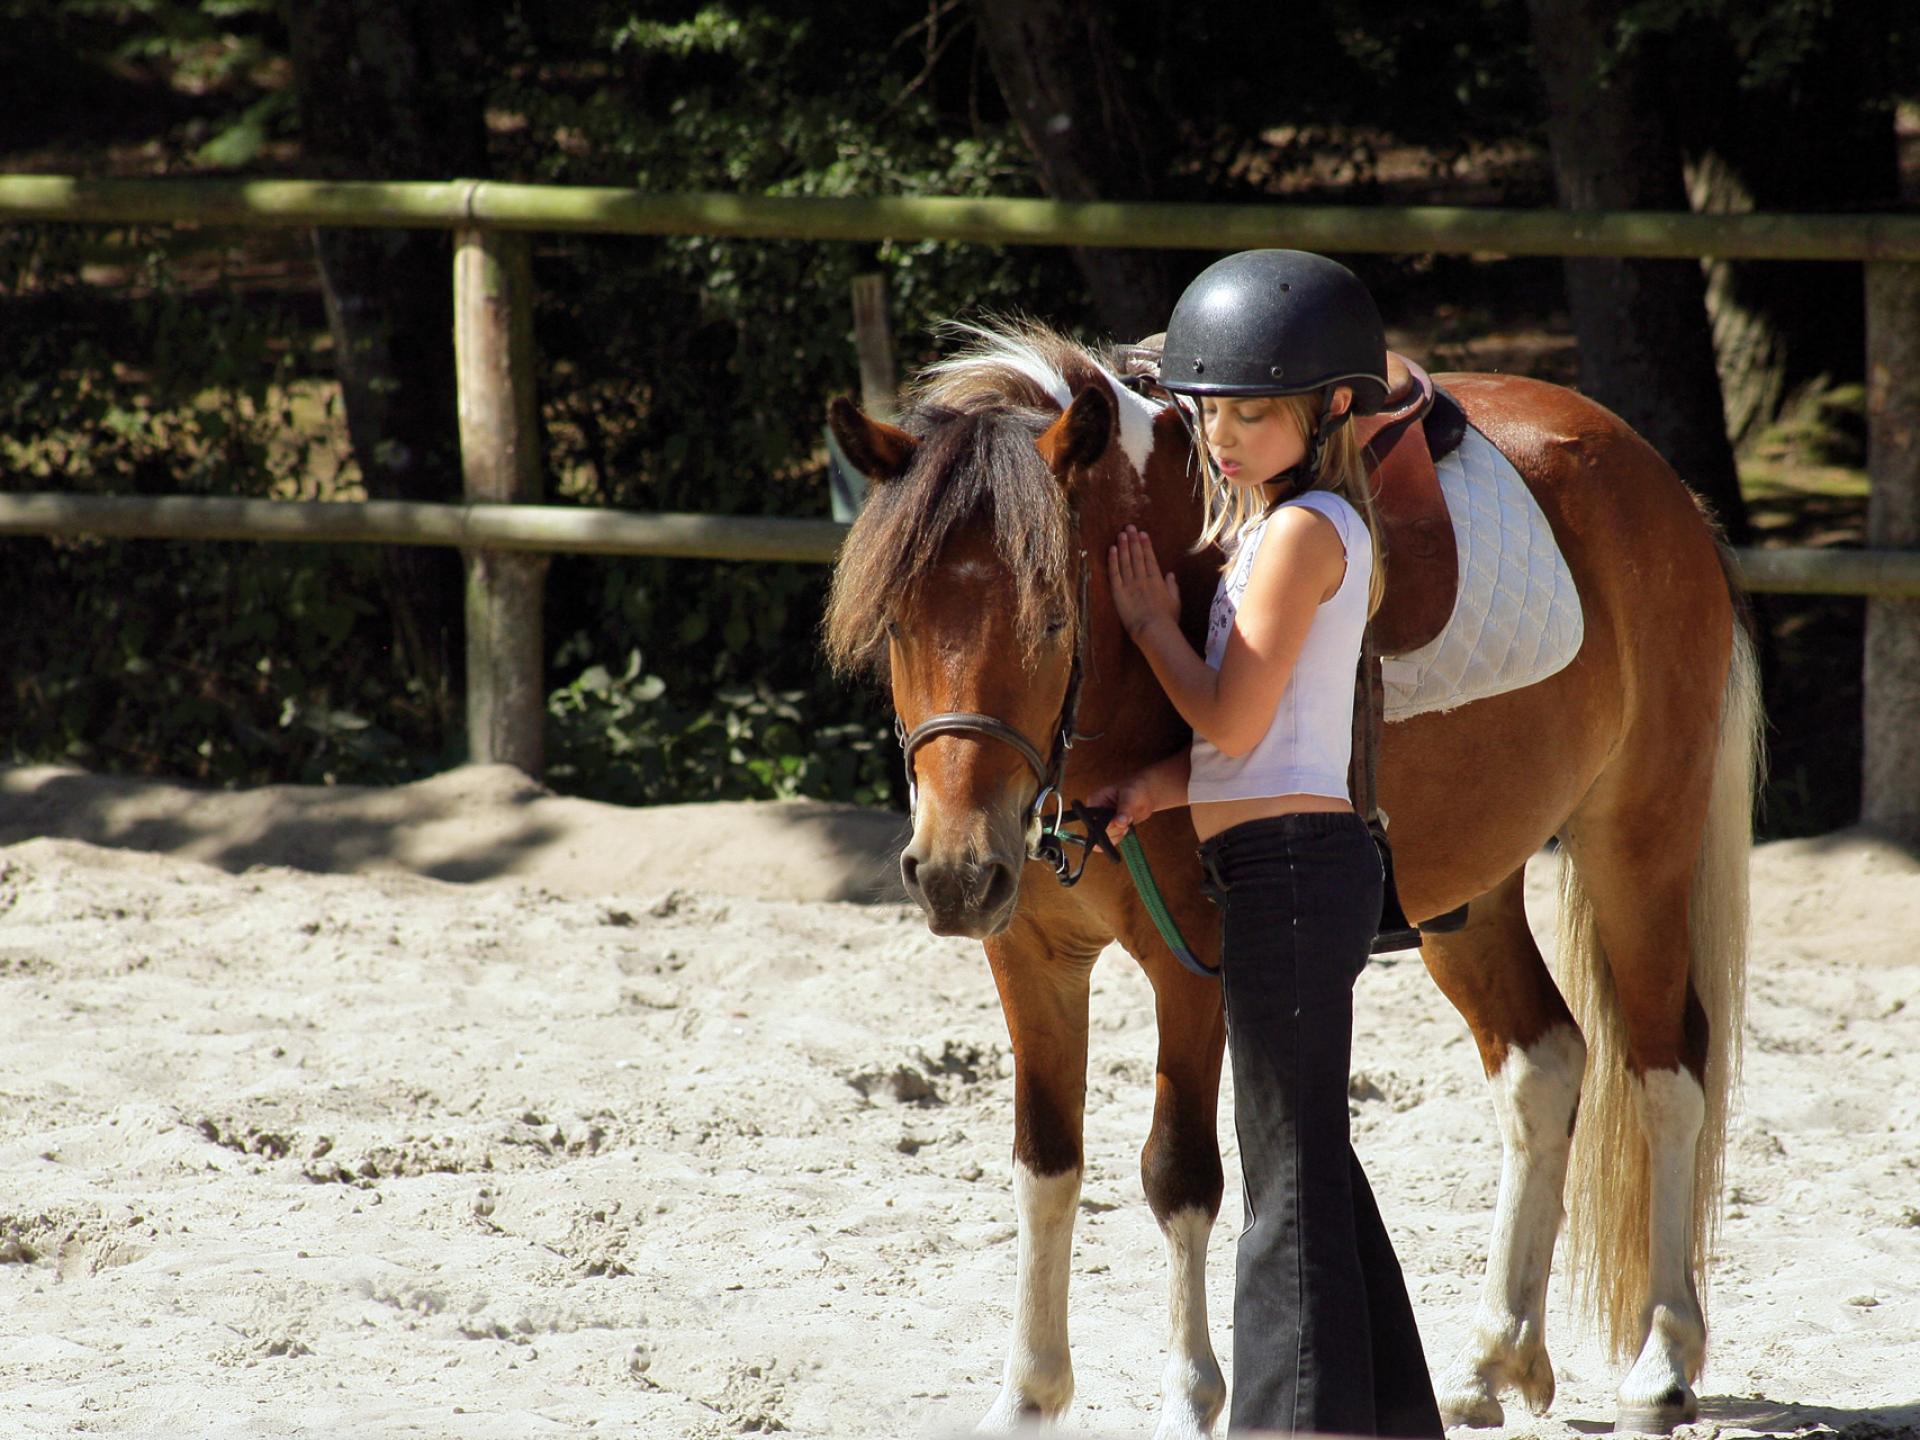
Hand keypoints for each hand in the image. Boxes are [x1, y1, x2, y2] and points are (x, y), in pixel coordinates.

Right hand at [1085, 771, 1156, 841]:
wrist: (1146, 795)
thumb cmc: (1136, 789)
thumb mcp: (1130, 797)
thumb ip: (1124, 811)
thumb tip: (1119, 822)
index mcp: (1095, 800)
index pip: (1092, 818)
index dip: (1104, 825)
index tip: (1117, 823)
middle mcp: (1096, 812)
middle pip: (1100, 831)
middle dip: (1116, 828)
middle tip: (1126, 818)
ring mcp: (1103, 821)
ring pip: (1107, 837)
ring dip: (1120, 832)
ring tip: (1127, 820)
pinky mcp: (1111, 828)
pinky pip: (1112, 839)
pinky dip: (1121, 836)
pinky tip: (1126, 827)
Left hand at [1108, 526, 1179, 640]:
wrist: (1154, 630)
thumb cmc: (1167, 619)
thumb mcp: (1175, 601)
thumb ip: (1172, 586)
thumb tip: (1170, 574)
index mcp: (1157, 580)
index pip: (1150, 558)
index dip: (1146, 545)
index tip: (1143, 534)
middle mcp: (1142, 578)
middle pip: (1137, 556)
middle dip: (1133, 540)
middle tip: (1129, 527)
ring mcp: (1130, 584)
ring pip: (1125, 561)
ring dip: (1123, 546)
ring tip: (1121, 534)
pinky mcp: (1118, 592)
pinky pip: (1114, 573)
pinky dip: (1113, 560)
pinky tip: (1112, 549)